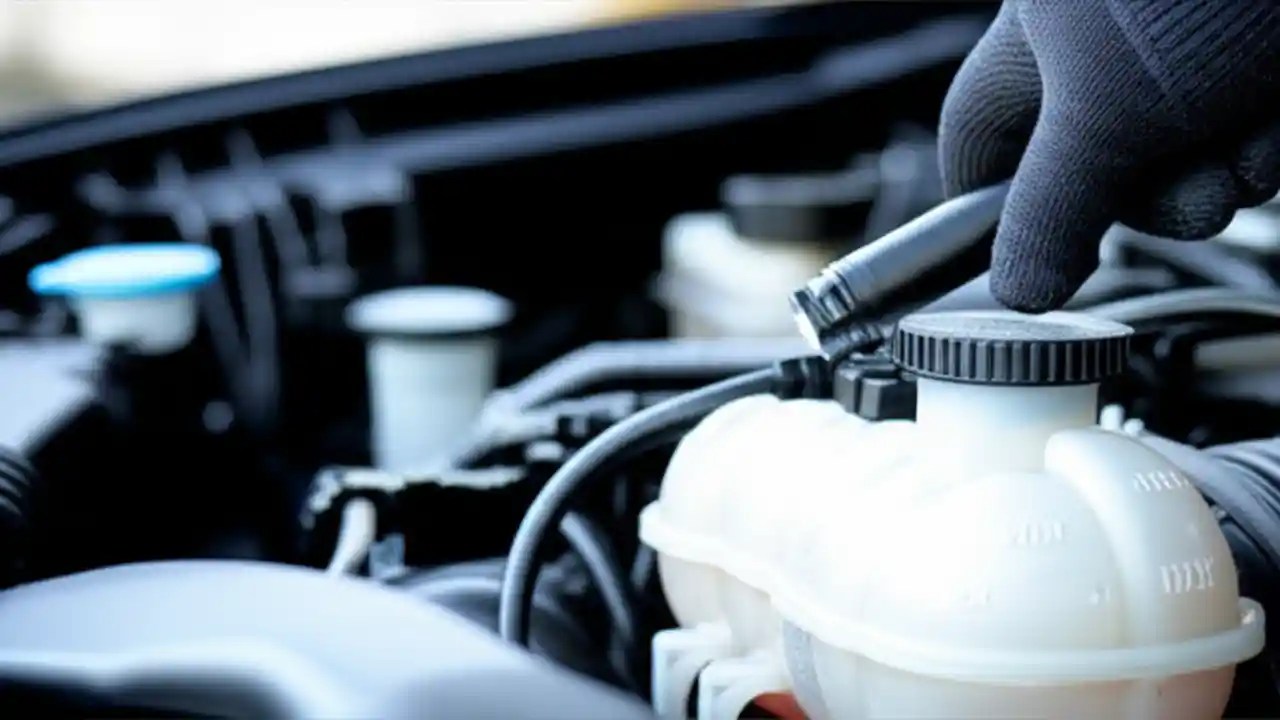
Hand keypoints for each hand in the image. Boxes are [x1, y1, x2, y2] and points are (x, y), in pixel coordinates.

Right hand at [940, 1, 1279, 311]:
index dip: (995, 211)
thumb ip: (1050, 211)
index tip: (1026, 261)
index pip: (981, 143)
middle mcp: (1097, 51)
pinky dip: (1259, 150)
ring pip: (1176, 159)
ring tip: (1244, 159)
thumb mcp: (1104, 116)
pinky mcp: (1245, 61)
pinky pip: (1237, 136)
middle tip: (1192, 204)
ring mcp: (1176, 56)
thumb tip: (1016, 291)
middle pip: (1092, 169)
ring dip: (1215, 180)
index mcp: (1032, 47)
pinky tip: (1271, 133)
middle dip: (1149, 202)